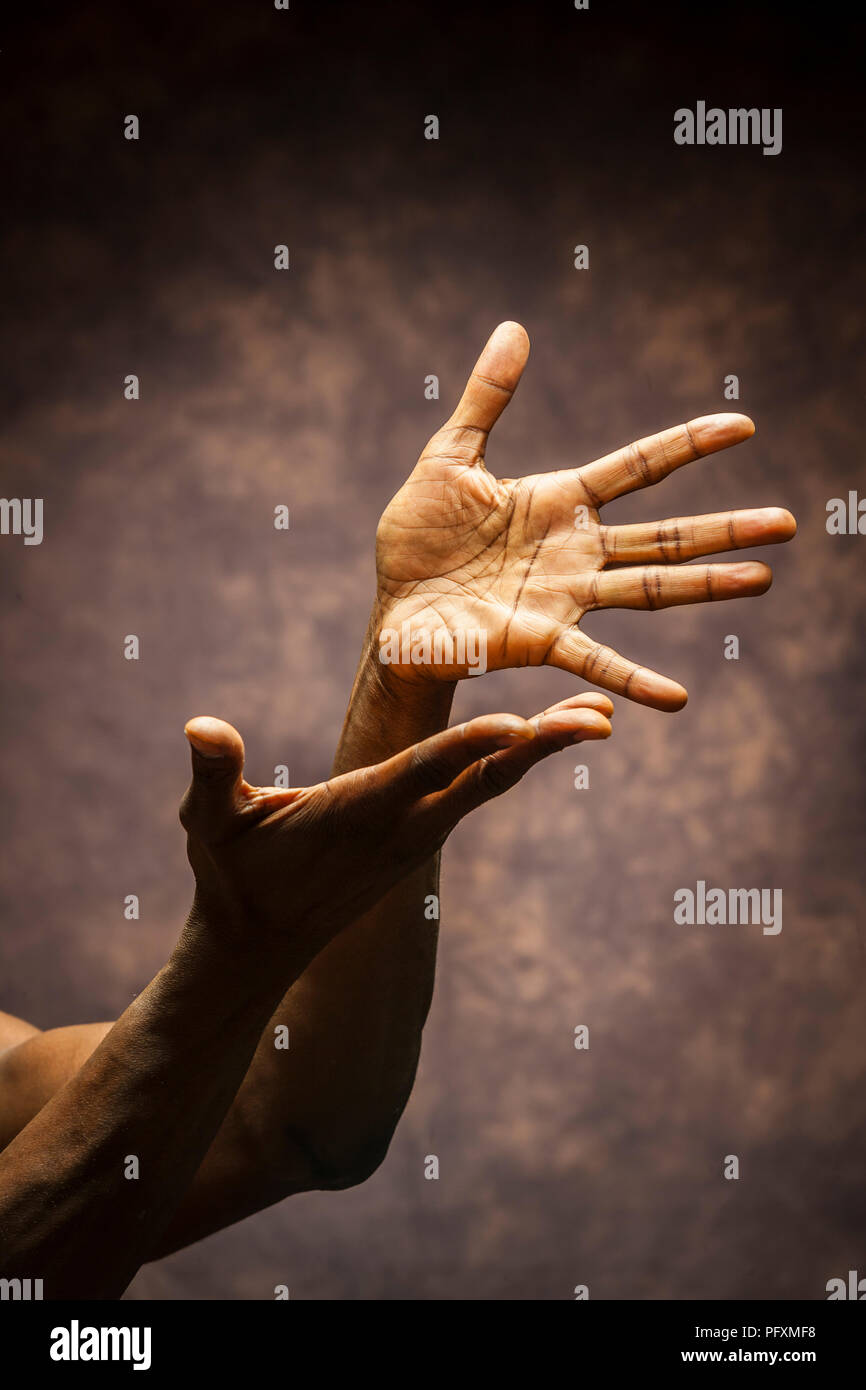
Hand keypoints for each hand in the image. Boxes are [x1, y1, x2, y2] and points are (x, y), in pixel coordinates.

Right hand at [180, 695, 612, 955]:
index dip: (470, 748)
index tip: (522, 723)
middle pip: (484, 781)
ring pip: (491, 785)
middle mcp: (402, 826)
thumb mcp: (212, 823)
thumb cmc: (232, 874)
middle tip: (602, 717)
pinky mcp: (420, 838)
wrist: (260, 943)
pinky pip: (478, 791)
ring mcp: (417, 835)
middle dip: (542, 749)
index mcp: (358, 813)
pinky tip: (545, 735)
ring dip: (544, 750)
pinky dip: (515, 761)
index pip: (422, 772)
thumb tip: (201, 726)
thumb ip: (213, 774)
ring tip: (600, 714)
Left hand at [375, 322, 795, 709]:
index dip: (688, 446)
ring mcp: (564, 598)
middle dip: (726, 530)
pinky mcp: (539, 641)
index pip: (637, 468)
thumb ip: (487, 399)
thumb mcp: (450, 458)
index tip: (743, 425)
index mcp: (559, 503)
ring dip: (705, 586)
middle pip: (665, 537)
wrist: (391, 608)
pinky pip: (593, 661)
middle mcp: (575, 552)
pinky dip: (633, 682)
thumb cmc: (419, 538)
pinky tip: (676, 698)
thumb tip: (515, 327)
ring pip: (648, 589)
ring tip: (762, 580)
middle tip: (789, 524)